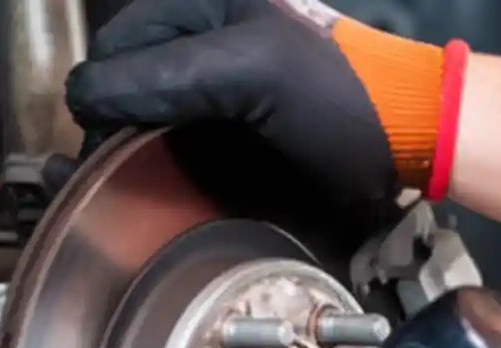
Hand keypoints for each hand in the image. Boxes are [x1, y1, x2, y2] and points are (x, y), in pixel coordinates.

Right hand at [66, 0, 468, 202]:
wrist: (413, 137)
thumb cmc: (346, 98)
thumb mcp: (248, 71)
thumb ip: (163, 75)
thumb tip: (87, 97)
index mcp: (203, 1)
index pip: (113, 49)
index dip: (103, 100)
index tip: (108, 153)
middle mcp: (205, 27)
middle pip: (125, 78)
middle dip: (119, 122)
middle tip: (127, 171)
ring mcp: (221, 72)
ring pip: (146, 108)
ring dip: (138, 145)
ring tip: (152, 177)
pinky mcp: (238, 111)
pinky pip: (180, 131)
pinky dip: (170, 155)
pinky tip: (180, 175)